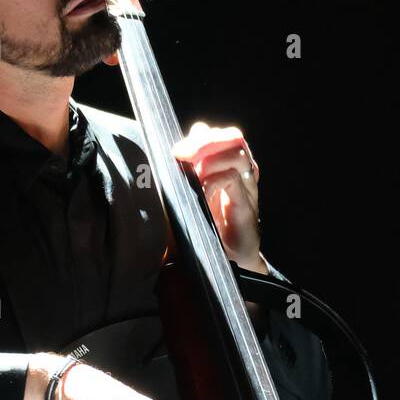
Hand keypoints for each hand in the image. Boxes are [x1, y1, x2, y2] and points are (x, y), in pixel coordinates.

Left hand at [171, 121, 267, 273]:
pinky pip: (233, 179)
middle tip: (181, 153)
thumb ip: (178, 184)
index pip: (215, 136)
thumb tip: (152, 171)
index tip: (176, 150)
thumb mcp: (187, 203)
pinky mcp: (247, 205)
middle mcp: (241, 172)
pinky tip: (202, 192)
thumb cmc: (207, 231)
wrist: (230, 262)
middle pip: (231, 137)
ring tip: (193, 174)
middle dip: (204, 141)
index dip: (198, 136)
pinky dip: (214, 181)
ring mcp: (247, 187)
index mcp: (225, 168)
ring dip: (210, 158)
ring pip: (236, 152)